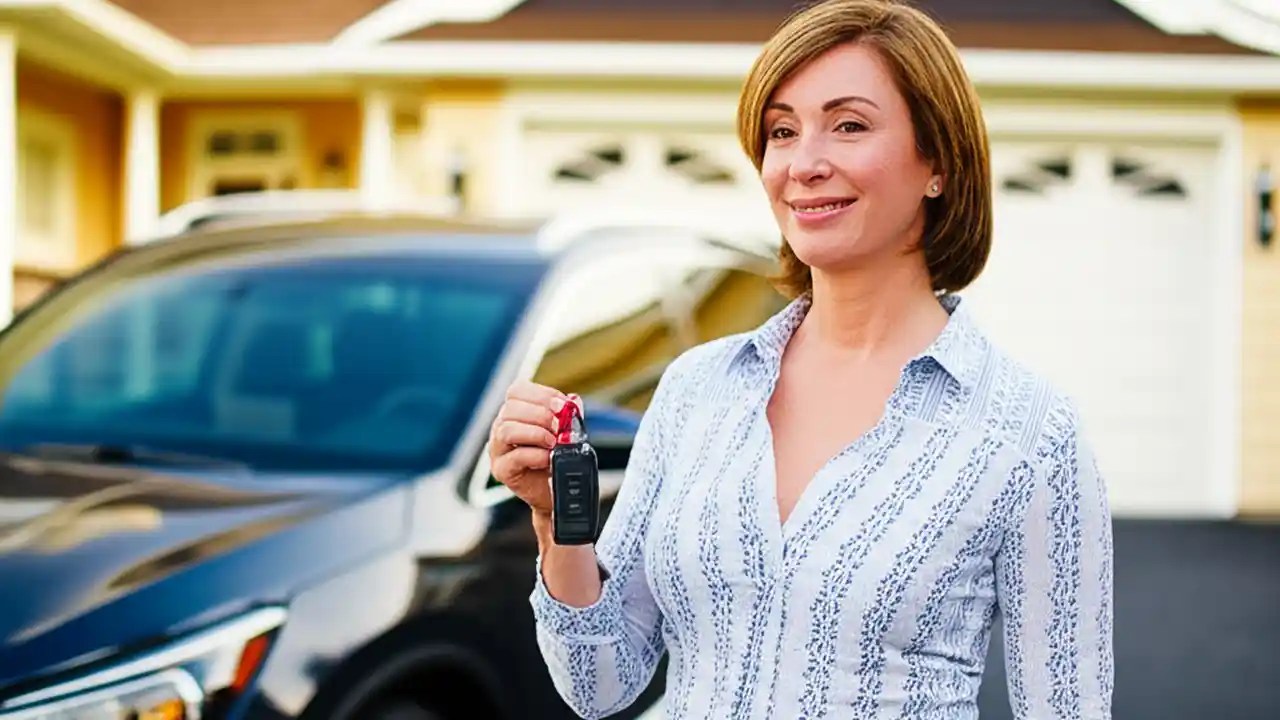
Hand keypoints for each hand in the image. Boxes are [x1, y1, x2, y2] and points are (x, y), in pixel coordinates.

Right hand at [488, 380, 571, 515]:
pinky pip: (514, 457)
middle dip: (541, 414)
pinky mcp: (501, 470)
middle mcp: (501, 428)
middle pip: (511, 408)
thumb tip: (574, 401)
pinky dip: (535, 455)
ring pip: (507, 430)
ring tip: (554, 442)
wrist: (554, 492)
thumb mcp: (565, 432)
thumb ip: (568, 415)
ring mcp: (498, 450)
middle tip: (560, 426)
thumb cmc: (555, 460)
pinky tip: (548, 458)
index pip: (517, 391)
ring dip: (536, 433)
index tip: (562, 405)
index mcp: (514, 413)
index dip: (541, 395)